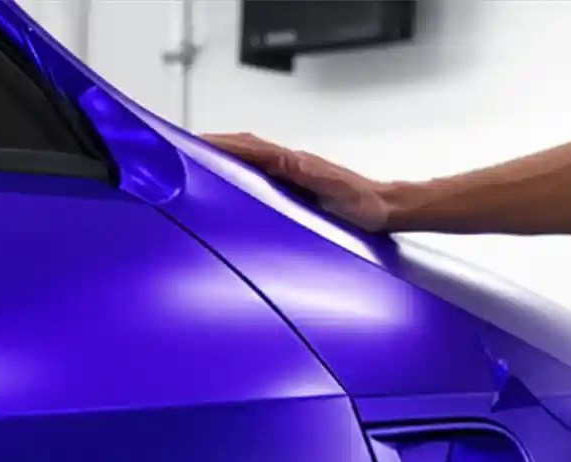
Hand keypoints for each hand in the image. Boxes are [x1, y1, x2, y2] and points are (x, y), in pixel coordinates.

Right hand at [199, 132, 394, 231]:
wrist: (387, 211)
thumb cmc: (366, 207)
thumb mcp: (336, 191)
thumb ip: (309, 174)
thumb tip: (282, 158)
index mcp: (295, 162)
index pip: (249, 147)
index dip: (220, 144)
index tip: (192, 142)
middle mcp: (291, 164)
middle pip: (244, 148)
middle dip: (213, 146)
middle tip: (183, 150)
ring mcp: (293, 175)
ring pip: (250, 160)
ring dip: (224, 158)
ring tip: (196, 163)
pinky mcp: (297, 188)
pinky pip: (261, 176)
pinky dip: (240, 174)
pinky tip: (231, 186)